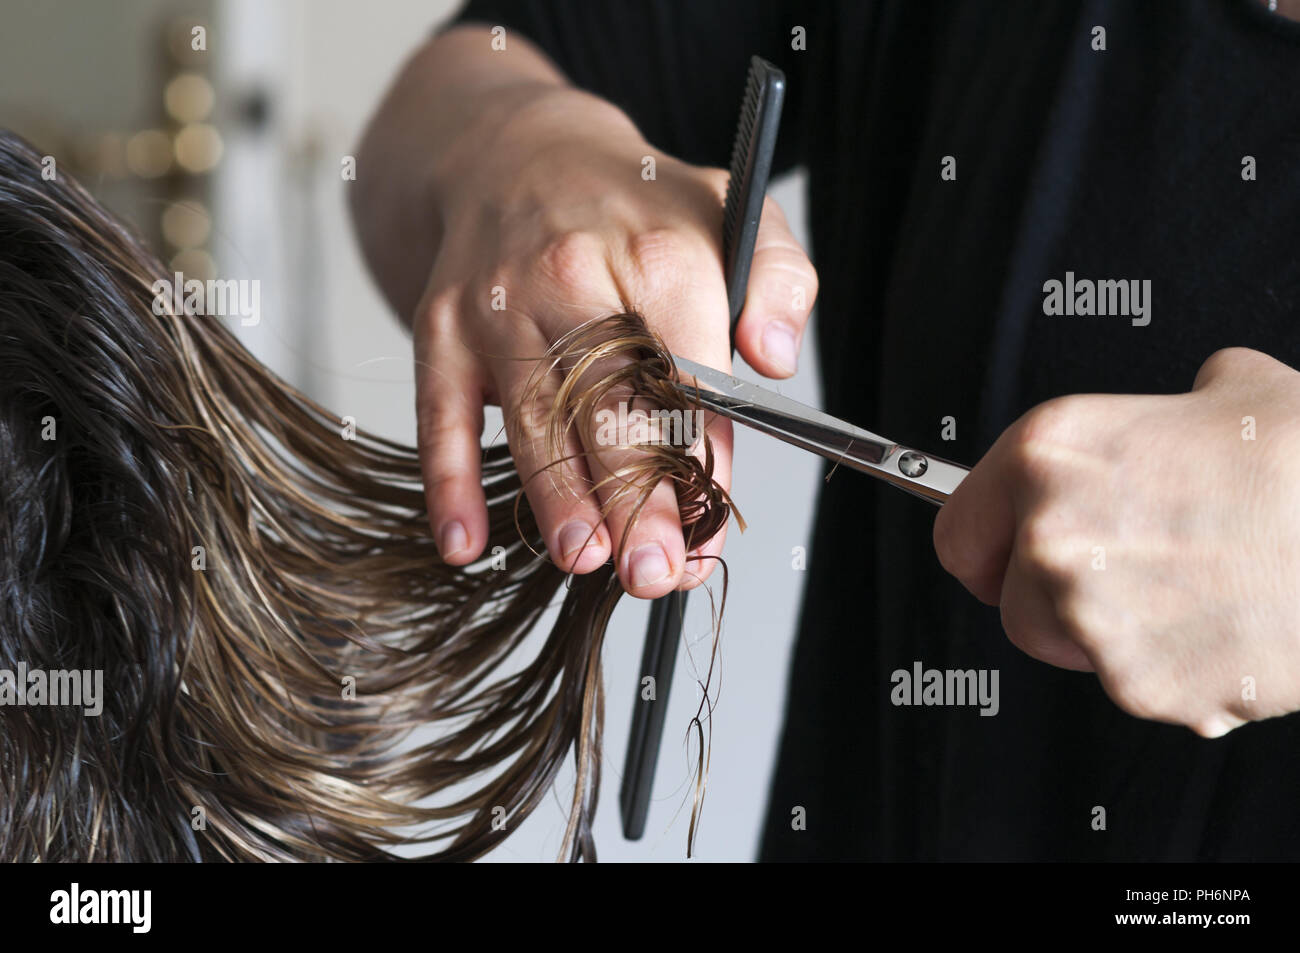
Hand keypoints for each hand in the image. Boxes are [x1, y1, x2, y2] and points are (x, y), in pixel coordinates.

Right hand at [415, 87, 817, 596]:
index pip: (687, 372)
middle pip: (609, 403)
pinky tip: (465, 543)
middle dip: (635, 497)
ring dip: (555, 496)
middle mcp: (570, 275)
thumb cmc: (637, 209)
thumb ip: (779, 281)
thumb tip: (774, 361)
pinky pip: (439, 412)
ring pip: (530, 415)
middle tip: (654, 572)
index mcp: (656, 253)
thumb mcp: (734, 211)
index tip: (711, 521)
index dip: (700, 453)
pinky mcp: (442, 329)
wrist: (519, 155)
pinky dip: (449, 481)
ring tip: (583, 560)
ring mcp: (498, 306)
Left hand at [933, 347, 1299, 736]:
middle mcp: (1052, 534)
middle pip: (1013, 603)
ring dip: (1113, 637)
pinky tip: (1223, 630)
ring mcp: (1090, 614)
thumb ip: (1179, 404)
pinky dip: (1174, 673)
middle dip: (1058, 602)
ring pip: (1070, 649)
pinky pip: (1136, 688)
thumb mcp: (1234, 391)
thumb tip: (1192, 405)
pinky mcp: (1140, 681)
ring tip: (1188, 599)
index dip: (986, 552)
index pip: (960, 531)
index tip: (1000, 564)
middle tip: (1126, 581)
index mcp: (1050, 454)